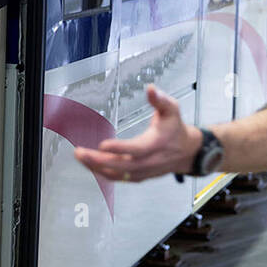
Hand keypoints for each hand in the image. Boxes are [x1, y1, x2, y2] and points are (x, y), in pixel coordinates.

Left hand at [74, 85, 201, 182]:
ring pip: (118, 174)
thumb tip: (150, 88)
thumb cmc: (175, 128)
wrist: (186, 151)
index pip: (137, 149)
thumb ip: (160, 99)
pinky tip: (90, 164)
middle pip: (123, 165)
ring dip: (97, 167)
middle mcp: (149, 161)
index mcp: (157, 144)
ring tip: (80, 157)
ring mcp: (143, 172)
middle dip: (99, 160)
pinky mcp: (138, 176)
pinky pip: (118, 178)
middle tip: (81, 152)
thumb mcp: (172, 109)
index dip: (120, 148)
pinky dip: (102, 173)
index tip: (103, 145)